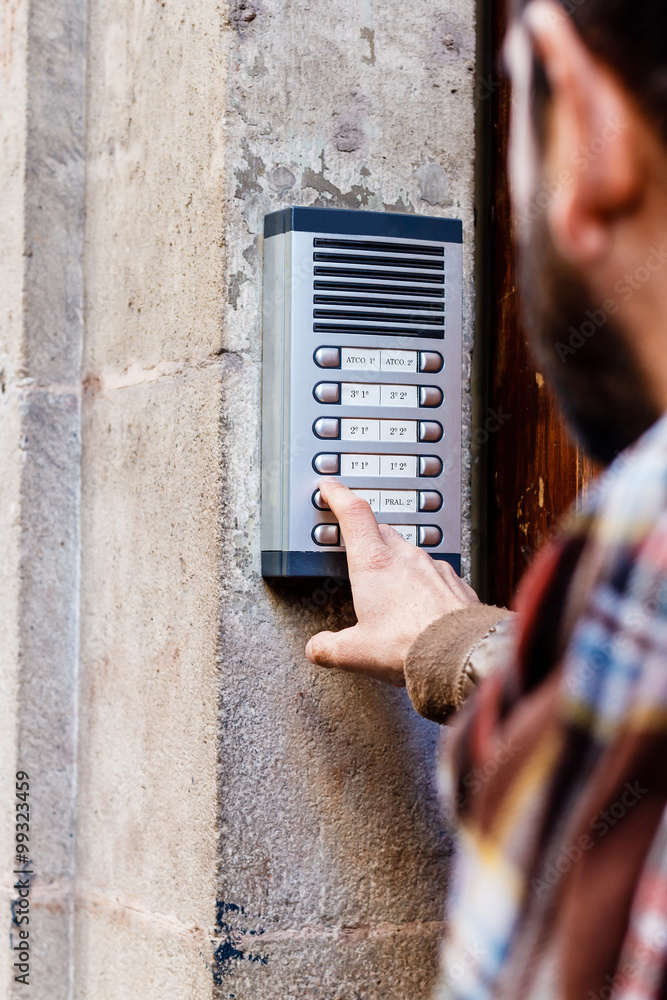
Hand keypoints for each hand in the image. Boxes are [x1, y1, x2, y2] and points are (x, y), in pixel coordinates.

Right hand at [306, 480, 479, 685]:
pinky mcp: (455, 583)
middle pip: (380, 529)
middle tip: (355, 541)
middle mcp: (406, 557)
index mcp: (374, 564)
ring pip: (409, 550)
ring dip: (395, 559)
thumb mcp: (356, 651)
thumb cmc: (411, 645)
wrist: (462, 654)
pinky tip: (421, 603)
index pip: (354, 514)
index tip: (331, 488)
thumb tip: (316, 648)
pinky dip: (422, 580)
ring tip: (387, 584)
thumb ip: (329, 648)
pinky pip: (434, 572)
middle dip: (365, 532)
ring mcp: (434, 568)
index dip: (339, 496)